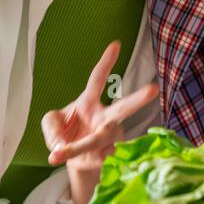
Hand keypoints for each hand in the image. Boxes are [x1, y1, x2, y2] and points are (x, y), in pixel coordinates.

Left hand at [40, 41, 159, 203]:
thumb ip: (51, 127)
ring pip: (100, 139)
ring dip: (77, 147)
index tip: (116, 44)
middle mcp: (104, 118)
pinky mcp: (109, 155)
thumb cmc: (62, 133)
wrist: (70, 158)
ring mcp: (109, 137)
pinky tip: (81, 158)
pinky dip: (80, 159)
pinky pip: (95, 157)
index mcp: (89, 102)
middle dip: (138, 99)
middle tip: (153, 89)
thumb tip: (62, 144)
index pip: (98, 79)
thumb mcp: (50, 123)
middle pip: (123, 108)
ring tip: (59, 154)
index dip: (106, 62)